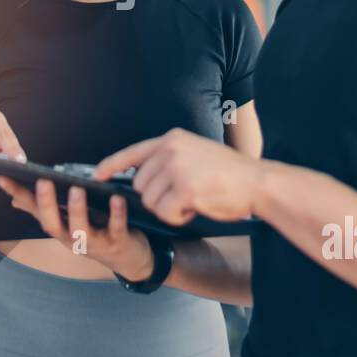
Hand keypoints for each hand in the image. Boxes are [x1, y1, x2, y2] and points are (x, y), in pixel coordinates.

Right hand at [0, 177, 155, 281]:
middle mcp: (71, 238)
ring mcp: (94, 243)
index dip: (18, 195)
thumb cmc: (97, 235)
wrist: (130, 260)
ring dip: (78, 210)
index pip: (33, 210)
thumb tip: (15, 200)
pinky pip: (116, 228)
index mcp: (59, 229)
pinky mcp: (117, 243)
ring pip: (81, 229)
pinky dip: (117, 213)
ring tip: (76, 189)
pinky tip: (116, 198)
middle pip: (53, 224)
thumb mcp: (67, 224)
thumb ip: (43, 211)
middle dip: (46, 204)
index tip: (3, 177)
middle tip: (43, 181)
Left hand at [94, 128, 261, 224]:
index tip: (97, 175)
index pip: (132, 152)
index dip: (111, 165)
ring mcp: (176, 168)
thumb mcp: (197, 154)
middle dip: (158, 198)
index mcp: (173, 139)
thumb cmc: (231, 175)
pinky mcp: (183, 188)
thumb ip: (170, 160)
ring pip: (151, 202)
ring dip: (170, 209)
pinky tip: (197, 208)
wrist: (259, 182)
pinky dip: (179, 217)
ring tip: (195, 199)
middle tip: (186, 196)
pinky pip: (165, 213)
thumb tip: (141, 178)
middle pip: (141, 185)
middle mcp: (170, 150)